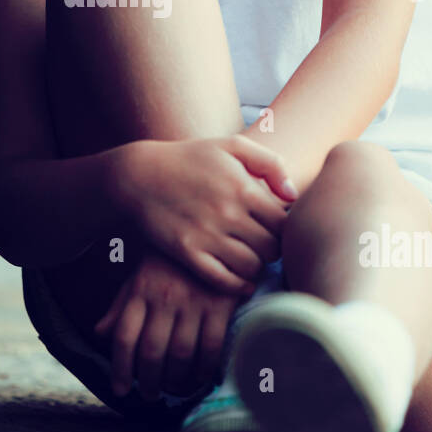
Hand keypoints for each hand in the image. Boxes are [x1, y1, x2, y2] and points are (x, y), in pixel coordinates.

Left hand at [93, 249, 249, 400]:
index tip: (120, 389)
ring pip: (180, 354)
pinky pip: (211, 346)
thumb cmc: (169, 260)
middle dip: (148, 381)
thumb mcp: (139, 277)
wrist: (210, 231)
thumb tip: (100, 333)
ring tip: (173, 390)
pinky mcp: (220, 304)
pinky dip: (204, 369)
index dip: (120, 369)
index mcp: (140, 291)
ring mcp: (193, 301)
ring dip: (175, 381)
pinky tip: (200, 378)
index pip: (124, 337)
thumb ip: (120, 306)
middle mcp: (164, 298)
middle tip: (149, 395)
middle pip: (151, 351)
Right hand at [114, 134, 295, 292]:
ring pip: (251, 267)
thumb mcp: (230, 146)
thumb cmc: (189, 158)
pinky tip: (240, 281)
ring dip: (256, 267)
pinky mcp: (186, 252)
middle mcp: (227, 213)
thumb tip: (292, 195)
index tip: (276, 229)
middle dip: (273, 250)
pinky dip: (237, 286)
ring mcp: (206, 235)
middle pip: (272, 248)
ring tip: (251, 259)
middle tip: (265, 247)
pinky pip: (223, 280)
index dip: (286, 229)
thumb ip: (269, 163)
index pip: (285, 223)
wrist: (138, 175)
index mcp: (243, 187)